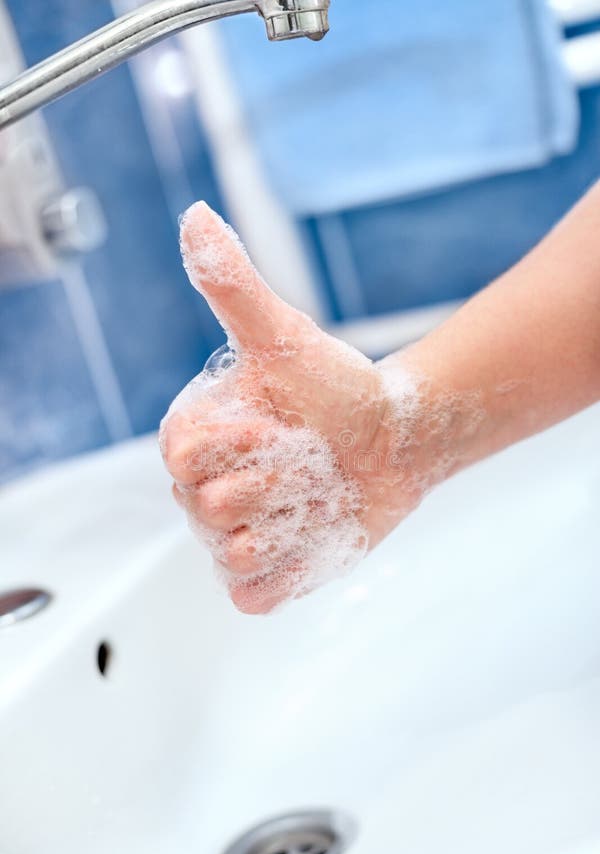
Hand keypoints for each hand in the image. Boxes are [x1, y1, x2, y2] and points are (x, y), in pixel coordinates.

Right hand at [160, 203, 426, 612]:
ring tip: (319, 491)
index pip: (181, 457)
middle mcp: (207, 491)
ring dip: (287, 519)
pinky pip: (253, 594)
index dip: (233, 441)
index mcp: (198, 440)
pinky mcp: (269, 575)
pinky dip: (285, 571)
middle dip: (271, 477)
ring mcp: (236, 536)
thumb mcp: (285, 336)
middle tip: (310, 455)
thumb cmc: (338, 384)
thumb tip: (196, 218)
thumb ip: (234, 286)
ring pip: (233, 549)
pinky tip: (316, 532)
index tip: (277, 419)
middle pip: (208, 507)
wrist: (395, 435)